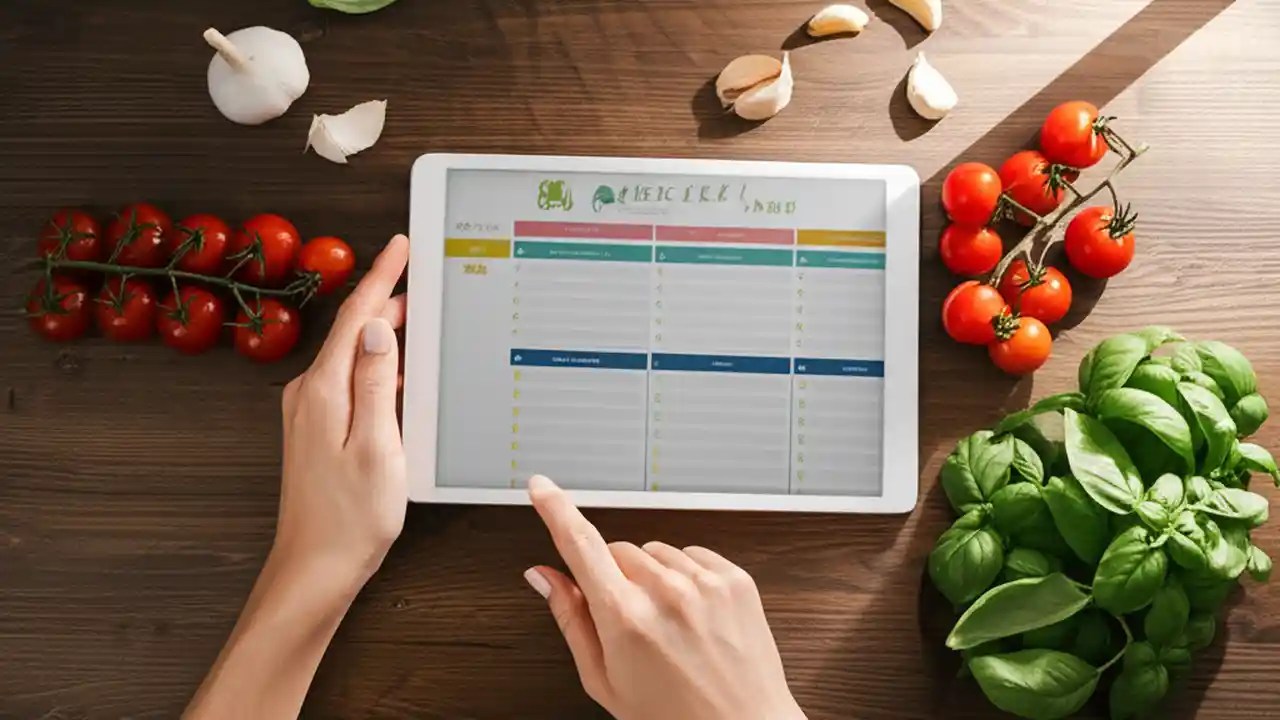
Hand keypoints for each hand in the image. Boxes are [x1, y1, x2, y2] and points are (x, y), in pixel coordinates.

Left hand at [274, 233, 409, 589]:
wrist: (315, 566)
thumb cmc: (351, 518)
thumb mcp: (379, 445)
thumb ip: (377, 382)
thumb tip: (380, 328)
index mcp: (324, 391)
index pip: (356, 316)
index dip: (381, 276)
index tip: (400, 247)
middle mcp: (310, 394)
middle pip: (353, 330)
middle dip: (386, 299)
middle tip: (420, 277)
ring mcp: (309, 411)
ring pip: (352, 354)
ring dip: (382, 333)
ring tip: (415, 317)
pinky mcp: (316, 428)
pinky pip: (348, 379)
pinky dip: (376, 365)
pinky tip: (397, 373)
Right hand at [524, 475, 804, 719]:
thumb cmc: (672, 716)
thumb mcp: (605, 680)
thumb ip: (570, 620)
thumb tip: (543, 576)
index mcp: (625, 619)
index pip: (580, 545)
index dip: (555, 509)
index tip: (541, 487)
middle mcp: (666, 593)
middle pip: (618, 551)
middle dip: (614, 577)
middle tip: (630, 622)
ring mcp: (704, 583)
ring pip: (655, 552)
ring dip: (652, 577)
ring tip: (668, 625)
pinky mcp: (734, 579)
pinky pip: (692, 554)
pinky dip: (686, 576)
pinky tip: (691, 614)